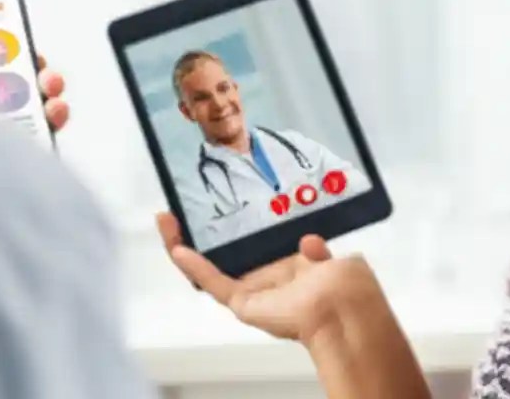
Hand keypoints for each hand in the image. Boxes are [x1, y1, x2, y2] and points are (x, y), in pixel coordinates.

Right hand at [155, 212, 383, 345]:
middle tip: (176, 213)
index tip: (216, 204)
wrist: (344, 304)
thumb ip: (315, 249)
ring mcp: (252, 294)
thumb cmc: (344, 283)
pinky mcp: (244, 304)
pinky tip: (176, 246)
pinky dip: (192, 266)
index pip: (252, 247)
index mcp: (287, 268)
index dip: (231, 228)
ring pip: (206, 269)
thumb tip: (309, 240)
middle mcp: (265, 282)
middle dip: (195, 235)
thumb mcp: (328, 256)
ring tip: (165, 221)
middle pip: (221, 257)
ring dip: (182, 245)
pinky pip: (212, 283)